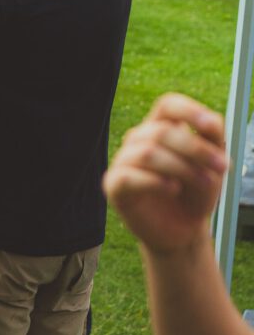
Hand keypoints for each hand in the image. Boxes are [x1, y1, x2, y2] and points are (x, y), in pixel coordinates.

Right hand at [104, 94, 227, 254]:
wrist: (184, 230)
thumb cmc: (196, 193)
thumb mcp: (214, 163)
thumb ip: (214, 138)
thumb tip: (210, 122)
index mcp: (160, 127)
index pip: (168, 105)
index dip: (189, 111)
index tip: (210, 128)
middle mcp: (138, 139)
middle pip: (162, 131)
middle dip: (196, 149)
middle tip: (221, 168)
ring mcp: (123, 161)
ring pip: (147, 152)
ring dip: (182, 168)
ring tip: (204, 183)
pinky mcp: (113, 185)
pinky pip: (130, 176)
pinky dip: (157, 182)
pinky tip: (173, 189)